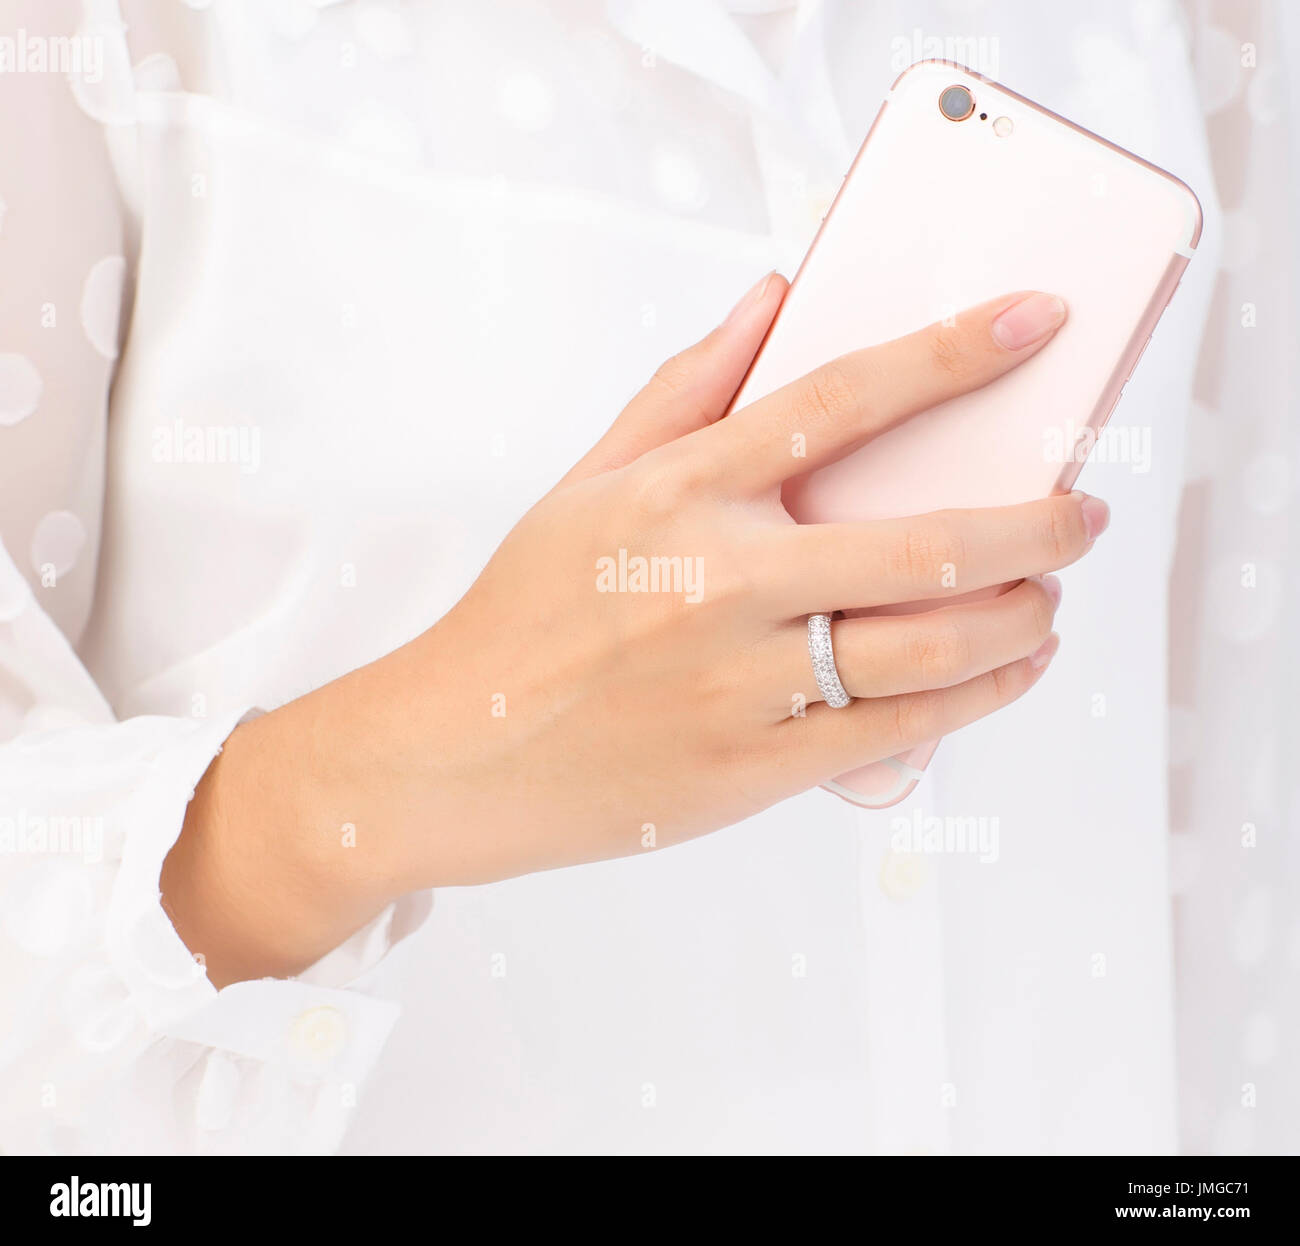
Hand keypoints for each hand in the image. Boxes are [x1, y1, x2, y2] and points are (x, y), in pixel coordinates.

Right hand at [165, 277, 1104, 983]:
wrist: (456, 752)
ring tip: (1048, 598)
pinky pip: (897, 732)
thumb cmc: (522, 612)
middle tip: (1082, 517)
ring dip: (1020, 619)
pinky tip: (1006, 671)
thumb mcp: (588, 483)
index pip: (839, 400)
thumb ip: (686, 385)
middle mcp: (718, 583)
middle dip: (1037, 528)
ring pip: (930, 650)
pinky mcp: (753, 769)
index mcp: (676, 495)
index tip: (1032, 321)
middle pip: (923, 546)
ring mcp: (740, 684)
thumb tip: (771, 294)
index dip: (952, 353)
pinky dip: (974, 699)